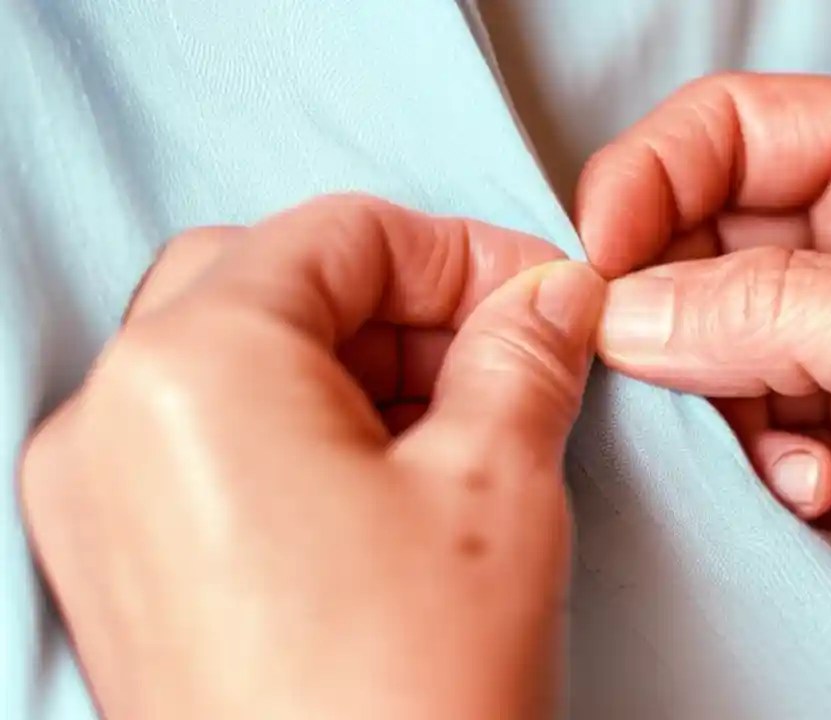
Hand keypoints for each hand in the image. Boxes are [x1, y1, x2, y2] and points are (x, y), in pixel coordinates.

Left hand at [20, 195, 603, 718]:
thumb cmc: (411, 696)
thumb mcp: (499, 486)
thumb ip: (523, 355)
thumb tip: (552, 296)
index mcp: (191, 367)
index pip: (340, 234)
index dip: (461, 253)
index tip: (542, 297)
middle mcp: (111, 421)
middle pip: (275, 285)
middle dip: (406, 306)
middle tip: (511, 356)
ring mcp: (99, 503)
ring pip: (240, 364)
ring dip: (361, 371)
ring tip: (470, 428)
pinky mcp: (118, 569)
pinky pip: (212, 448)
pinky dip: (308, 436)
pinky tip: (400, 487)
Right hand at [577, 74, 830, 717]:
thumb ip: (775, 312)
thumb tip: (624, 312)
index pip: (733, 134)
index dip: (648, 181)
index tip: (597, 260)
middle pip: (706, 248)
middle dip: (665, 309)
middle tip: (643, 367)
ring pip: (717, 359)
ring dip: (719, 408)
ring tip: (788, 448)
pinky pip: (758, 452)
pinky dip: (763, 476)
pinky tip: (822, 496)